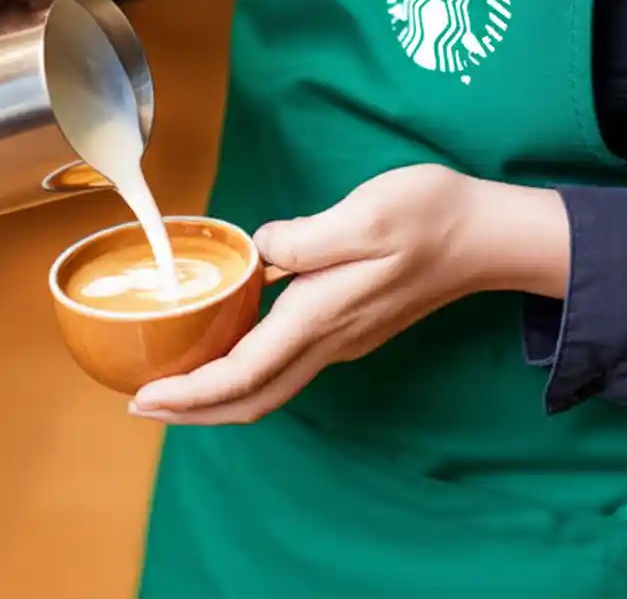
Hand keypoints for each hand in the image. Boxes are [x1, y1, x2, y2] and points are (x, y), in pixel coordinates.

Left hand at [128, 164, 569, 424]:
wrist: (485, 236)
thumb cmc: (428, 217)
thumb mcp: (363, 215)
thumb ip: (302, 238)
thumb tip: (258, 252)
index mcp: (320, 316)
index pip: (242, 374)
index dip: (190, 395)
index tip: (145, 399)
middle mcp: (327, 341)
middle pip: (251, 400)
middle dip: (192, 412)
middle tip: (141, 407)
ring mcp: (340, 342)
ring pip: (267, 389)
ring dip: (215, 398)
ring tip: (170, 387)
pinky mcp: (347, 331)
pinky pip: (282, 368)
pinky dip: (241, 375)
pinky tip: (220, 352)